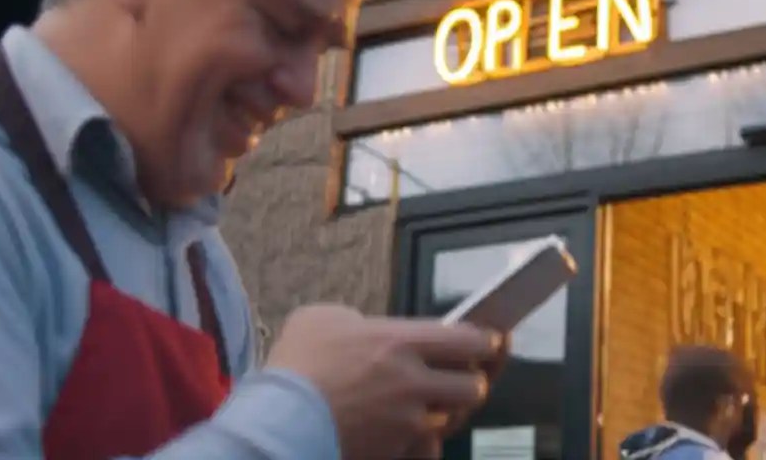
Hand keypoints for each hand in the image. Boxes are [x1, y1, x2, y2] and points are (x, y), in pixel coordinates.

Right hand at [265, 304, 500, 459]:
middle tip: (461, 381)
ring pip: (449, 422)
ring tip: (427, 408)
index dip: (487, 341)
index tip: (491, 342)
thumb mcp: (322, 318)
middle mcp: (413, 381)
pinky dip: (418, 446)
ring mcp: (405, 422)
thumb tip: (364, 327)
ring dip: (442, 415)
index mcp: (401, 340)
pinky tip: (405, 437)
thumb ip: (357, 320)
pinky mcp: (394, 452)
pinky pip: (423, 451)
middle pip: (473, 387)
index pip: (469, 339)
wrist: (275, 422)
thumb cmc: (294, 366)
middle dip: (471, 385)